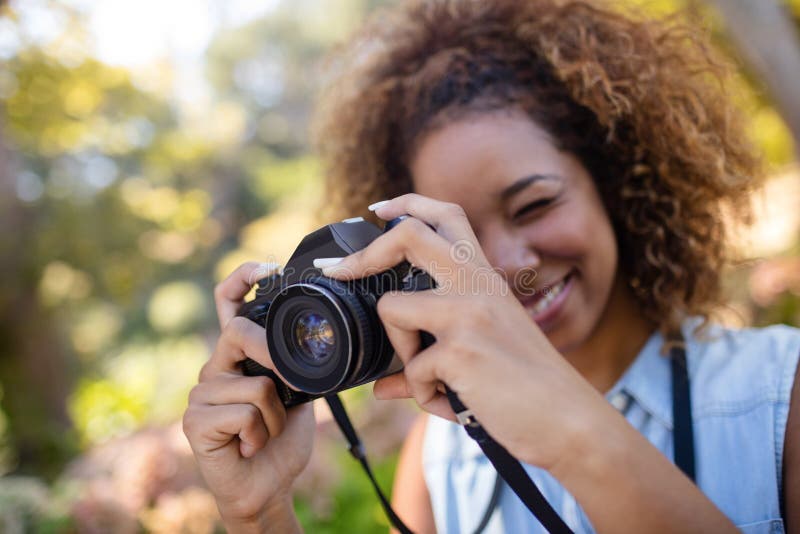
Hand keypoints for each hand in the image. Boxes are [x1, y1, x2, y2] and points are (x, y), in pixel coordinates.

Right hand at [183, 262, 313, 530]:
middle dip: (271, 358)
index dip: (241, 279)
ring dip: (274, 416)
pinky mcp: (195, 422)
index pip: (226, 305)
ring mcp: (200, 394)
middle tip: (286, 390)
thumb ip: (293, 364)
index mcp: (235, 356)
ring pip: (254, 385)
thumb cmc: (279, 439)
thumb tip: (318, 340)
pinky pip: (244, 413)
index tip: (265, 267)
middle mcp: (213, 368)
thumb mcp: (296, 393)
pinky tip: (248, 446)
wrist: (268, 486)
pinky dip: (260, 434)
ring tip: (263, 433)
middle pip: (239, 335)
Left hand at [320, 195, 611, 471]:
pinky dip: (425, 396)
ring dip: (402, 354)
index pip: (446, 216)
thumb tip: (384, 386)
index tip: (378, 210)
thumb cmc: (528, 388)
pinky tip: (454, 405)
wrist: (571, 421)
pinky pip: (411, 372)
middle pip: (409, 236)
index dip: (407, 204)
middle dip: (364, 253)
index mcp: (485, 278)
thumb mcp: (485, 353)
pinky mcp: (461, 351)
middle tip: (340, 270)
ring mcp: (468, 314)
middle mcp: (477, 285)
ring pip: (392, 310)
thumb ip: (433, 356)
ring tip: (432, 380)